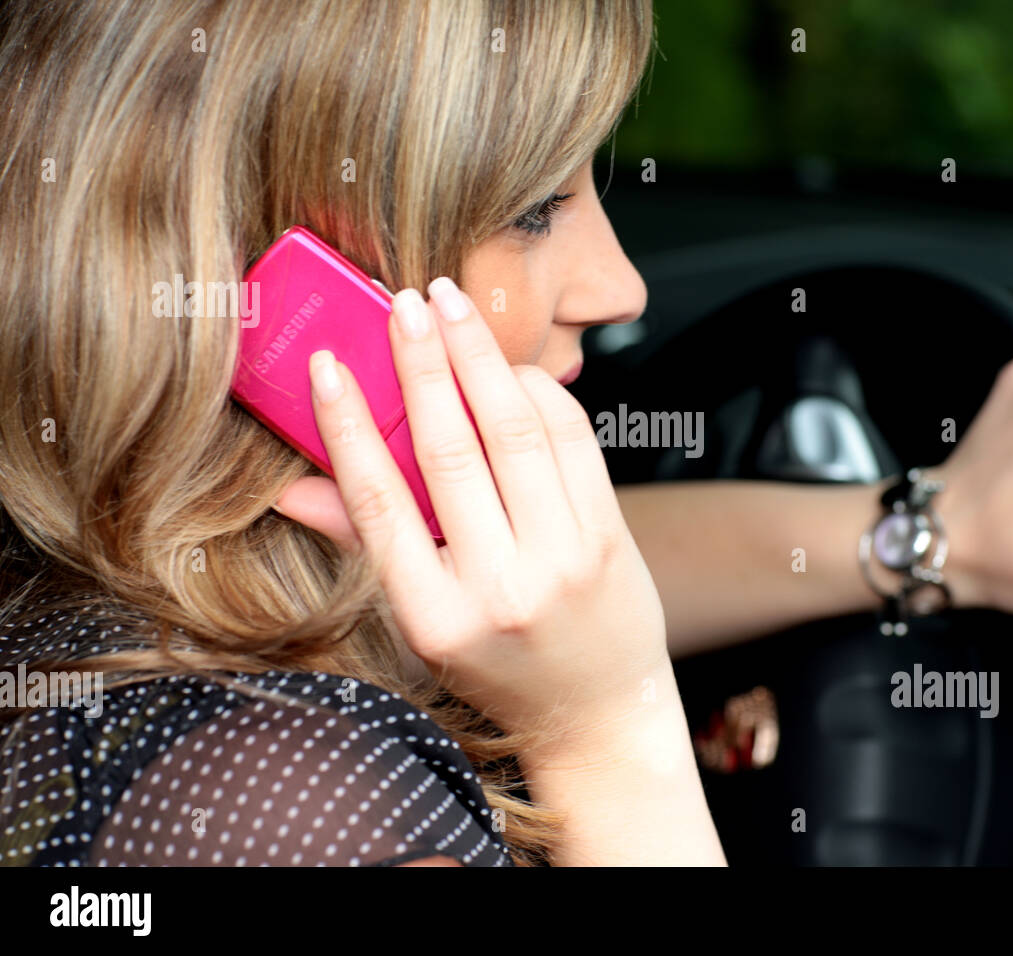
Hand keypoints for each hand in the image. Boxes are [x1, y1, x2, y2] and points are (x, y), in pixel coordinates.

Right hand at [273, 279, 670, 745]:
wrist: (598, 712)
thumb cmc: (501, 669)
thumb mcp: (422, 628)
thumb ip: (366, 550)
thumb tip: (293, 489)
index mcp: (435, 616)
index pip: (380, 502)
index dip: (348, 426)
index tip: (328, 365)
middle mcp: (501, 587)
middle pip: (451, 451)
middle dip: (423, 365)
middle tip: (403, 304)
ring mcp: (563, 559)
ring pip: (515, 432)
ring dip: (481, 358)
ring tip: (453, 307)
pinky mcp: (609, 536)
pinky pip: (571, 441)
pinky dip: (539, 392)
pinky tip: (510, 364)